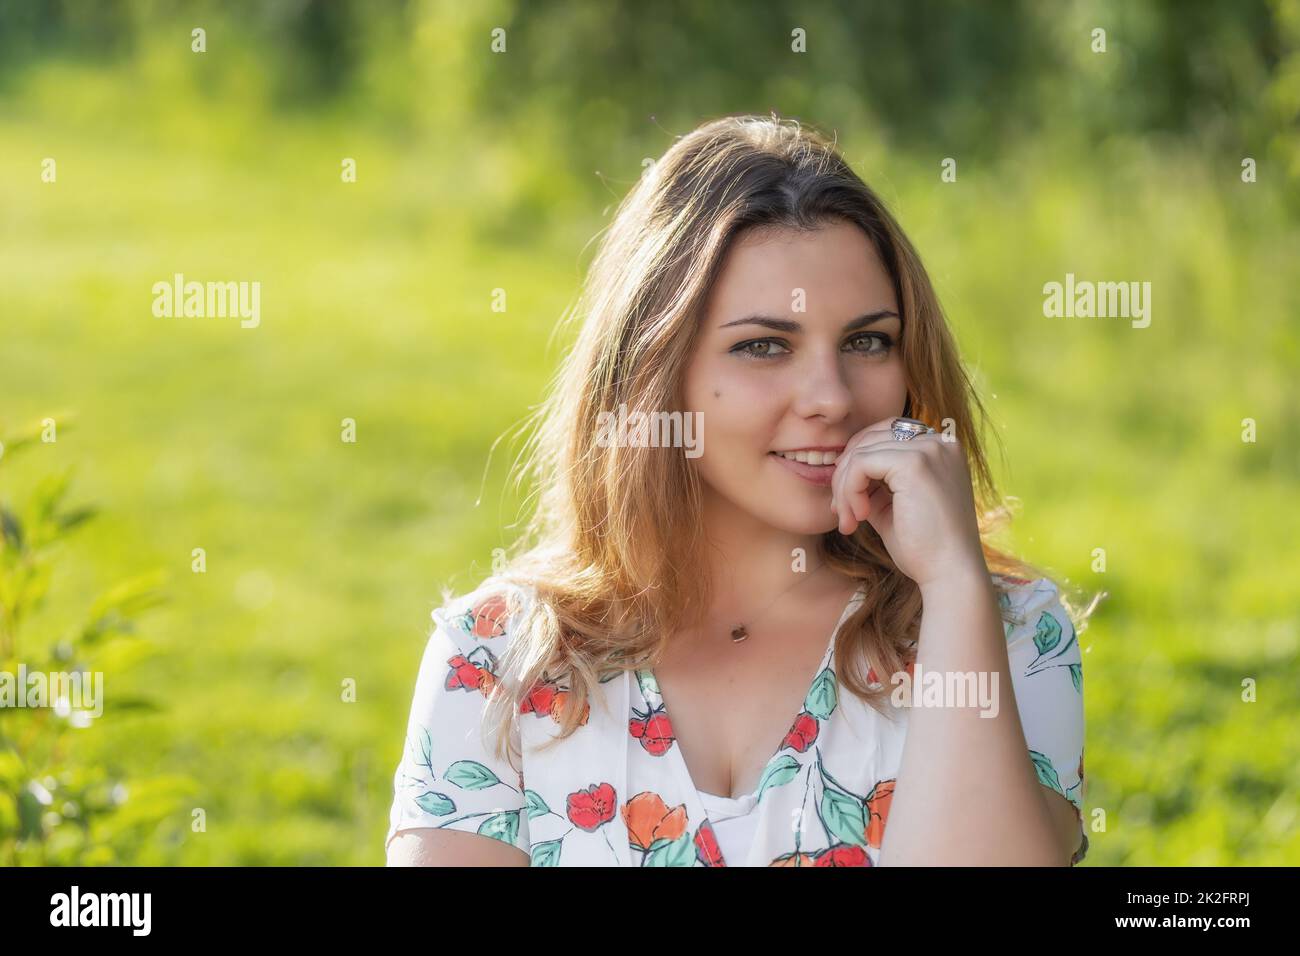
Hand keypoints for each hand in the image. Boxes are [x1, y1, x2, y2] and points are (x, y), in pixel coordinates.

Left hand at [829, 417, 986, 588]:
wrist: (950, 573)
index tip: (847, 501)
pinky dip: (849, 491)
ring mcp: (929, 449)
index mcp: (941, 448)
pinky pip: (861, 465)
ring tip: (850, 520)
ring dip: (844, 488)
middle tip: (840, 513)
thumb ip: (874, 482)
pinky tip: (858, 517)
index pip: (885, 434)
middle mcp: (940, 441)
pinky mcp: (914, 463)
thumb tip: (840, 468)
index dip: (857, 463)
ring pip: (861, 452)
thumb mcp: (894, 505)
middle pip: (870, 438)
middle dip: (845, 475)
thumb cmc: (924, 547)